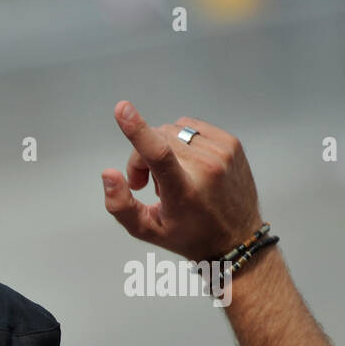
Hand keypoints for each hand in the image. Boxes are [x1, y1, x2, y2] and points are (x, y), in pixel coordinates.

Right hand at [102, 101, 262, 261]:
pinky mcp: (231, 142)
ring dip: (162, 149)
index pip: (158, 154)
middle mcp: (206, 168)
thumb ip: (121, 205)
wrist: (236, 236)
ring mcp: (222, 152)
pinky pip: (190, 126)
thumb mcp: (147, 230)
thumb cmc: (187, 234)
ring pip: (171, 130)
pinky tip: (186, 165)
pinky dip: (180, 142)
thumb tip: (108, 174)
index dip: (137, 130)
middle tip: (146, 183)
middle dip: (142, 158)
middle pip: (156, 140)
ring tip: (170, 175)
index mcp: (183, 192)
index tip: (122, 109)